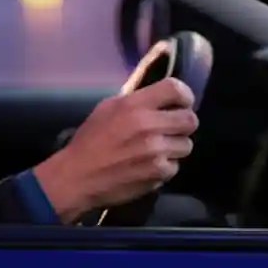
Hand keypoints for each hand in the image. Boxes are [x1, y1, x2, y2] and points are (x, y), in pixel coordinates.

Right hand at [33, 77, 198, 223]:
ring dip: (175, 148)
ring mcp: (156, 151)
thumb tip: (160, 99)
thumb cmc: (89, 141)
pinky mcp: (159, 173)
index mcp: (135, 105)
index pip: (176, 89)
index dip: (184, 95)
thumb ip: (136, 101)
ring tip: (158, 151)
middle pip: (190, 119)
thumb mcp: (107, 109)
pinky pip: (175, 166)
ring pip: (186, 145)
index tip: (182, 103)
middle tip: (171, 129)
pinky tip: (149, 167)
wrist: (77, 178)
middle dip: (183, 124)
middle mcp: (149, 125)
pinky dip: (165, 167)